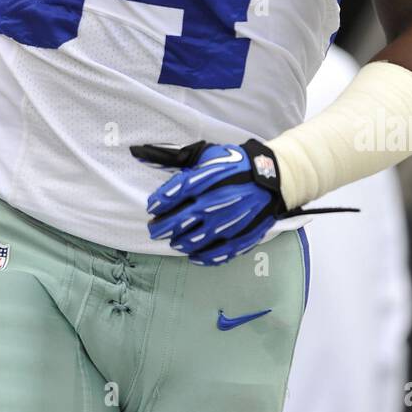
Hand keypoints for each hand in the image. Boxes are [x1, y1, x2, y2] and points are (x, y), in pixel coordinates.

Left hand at [130, 138, 287, 265]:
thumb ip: (173, 157)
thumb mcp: (206, 154)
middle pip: (179, 221)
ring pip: (195, 241)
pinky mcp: (240, 237)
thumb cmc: (235, 164)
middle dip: (162, 227)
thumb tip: (138, 154)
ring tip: (174, 241)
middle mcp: (215, 202)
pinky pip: (217, 254)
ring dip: (179, 243)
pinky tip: (194, 256)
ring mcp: (228, 223)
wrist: (272, 177)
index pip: (173, 194)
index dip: (158, 203)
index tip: (152, 207)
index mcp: (206, 179)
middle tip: (155, 229)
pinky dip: (202, 257)